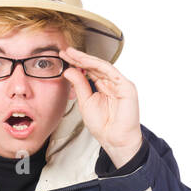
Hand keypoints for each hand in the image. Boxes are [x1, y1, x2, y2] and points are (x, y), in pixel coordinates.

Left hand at [61, 46, 143, 167]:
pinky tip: (84, 61)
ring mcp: (121, 84)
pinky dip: (96, 64)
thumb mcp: (85, 102)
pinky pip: (110, 71)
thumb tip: (69, 70)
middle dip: (79, 58)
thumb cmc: (103, 125)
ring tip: (72, 54)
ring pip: (102, 66)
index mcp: (104, 87)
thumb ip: (79, 85)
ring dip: (86, 58)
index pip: (89, 70)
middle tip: (65, 51)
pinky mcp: (126, 87)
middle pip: (95, 66)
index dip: (76, 63)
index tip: (63, 57)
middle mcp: (113, 83)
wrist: (114, 139)